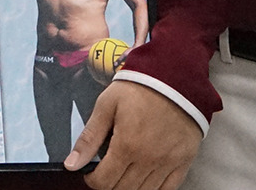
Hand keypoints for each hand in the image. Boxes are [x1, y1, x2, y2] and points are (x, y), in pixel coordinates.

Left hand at [65, 79, 201, 189]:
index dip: (92, 180)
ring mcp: (168, 162)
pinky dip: (154, 189)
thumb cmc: (139, 88)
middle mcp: (149, 159)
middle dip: (109, 183)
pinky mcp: (184, 161)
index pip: (104, 182)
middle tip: (108, 170)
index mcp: (127, 145)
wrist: (174, 76)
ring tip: (125, 171)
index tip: (92, 172)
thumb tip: (71, 164)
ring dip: (129, 187)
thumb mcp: (107, 106)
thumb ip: (89, 138)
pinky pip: (168, 189)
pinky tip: (145, 178)